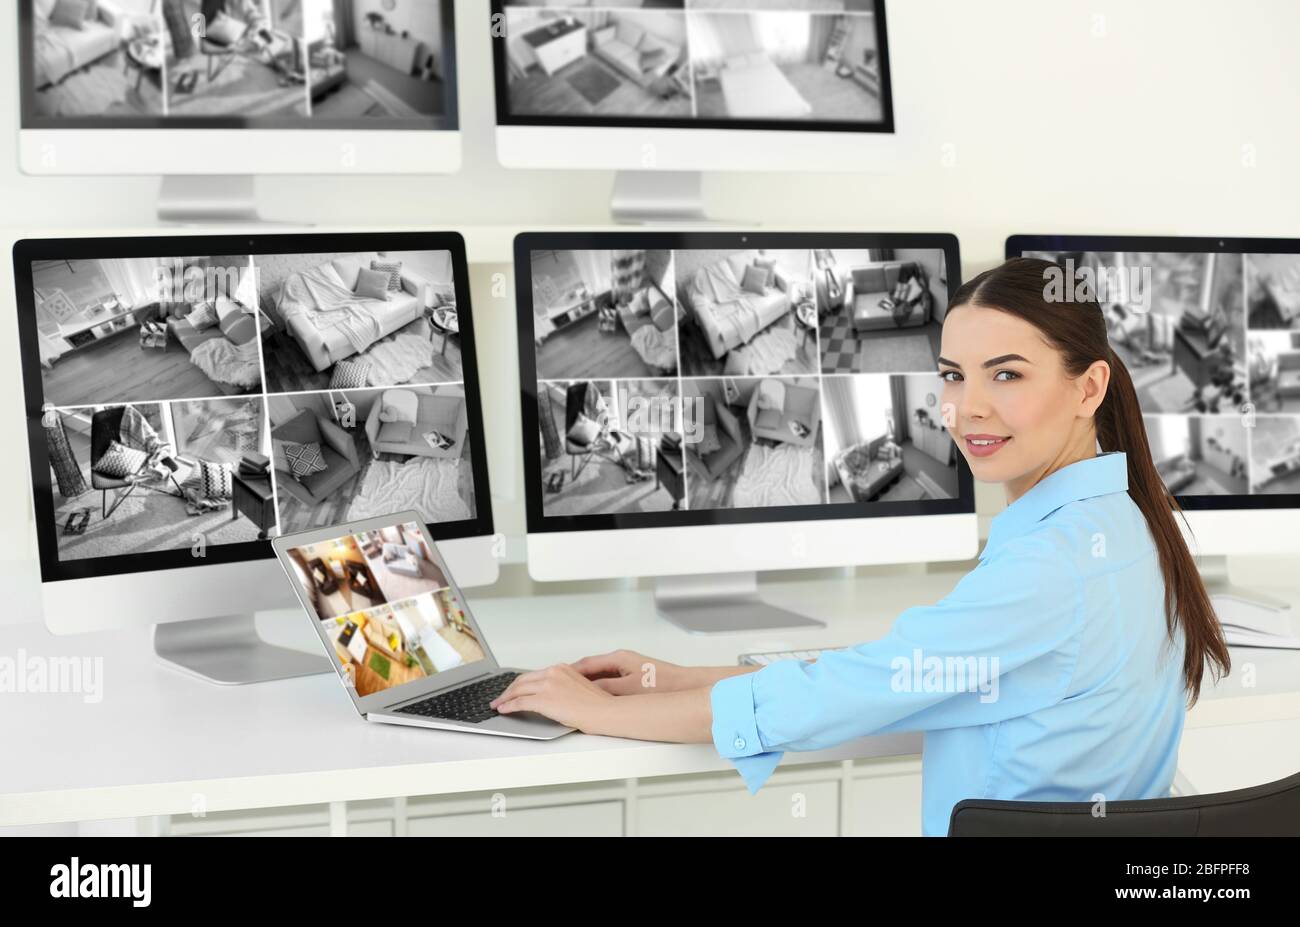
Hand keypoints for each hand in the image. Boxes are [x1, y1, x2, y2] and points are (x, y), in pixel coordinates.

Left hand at [490, 665, 613, 732]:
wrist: (603, 712)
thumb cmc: (597, 704)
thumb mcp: (578, 687)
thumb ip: (562, 686)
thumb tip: (549, 696)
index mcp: (561, 668)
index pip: (533, 675)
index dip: (519, 684)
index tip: (513, 689)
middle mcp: (553, 673)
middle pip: (522, 680)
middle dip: (509, 690)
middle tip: (501, 698)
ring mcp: (547, 685)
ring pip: (518, 690)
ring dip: (505, 698)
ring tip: (498, 704)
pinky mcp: (543, 699)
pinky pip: (519, 702)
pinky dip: (508, 706)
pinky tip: (503, 710)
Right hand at [569, 650, 692, 694]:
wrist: (687, 686)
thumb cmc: (664, 684)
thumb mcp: (628, 690)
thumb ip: (606, 689)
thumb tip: (587, 691)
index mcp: (618, 658)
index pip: (586, 664)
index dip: (568, 673)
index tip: (554, 679)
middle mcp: (622, 660)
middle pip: (591, 669)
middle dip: (574, 679)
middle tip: (559, 689)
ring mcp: (628, 668)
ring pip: (600, 676)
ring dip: (587, 685)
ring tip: (573, 696)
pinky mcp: (634, 678)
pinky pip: (610, 682)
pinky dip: (600, 689)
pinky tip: (597, 700)